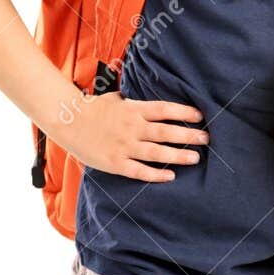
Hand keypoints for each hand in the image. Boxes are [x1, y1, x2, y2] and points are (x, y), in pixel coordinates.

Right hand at [68, 91, 208, 181]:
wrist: (67, 121)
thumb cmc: (92, 109)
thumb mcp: (115, 98)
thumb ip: (134, 101)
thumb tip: (151, 101)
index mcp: (133, 110)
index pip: (164, 109)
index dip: (183, 112)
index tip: (200, 116)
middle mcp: (132, 127)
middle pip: (166, 132)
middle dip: (188, 135)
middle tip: (206, 139)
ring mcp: (124, 146)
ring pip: (157, 152)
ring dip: (178, 155)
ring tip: (195, 158)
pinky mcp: (116, 163)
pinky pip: (140, 171)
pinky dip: (156, 174)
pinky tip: (170, 176)